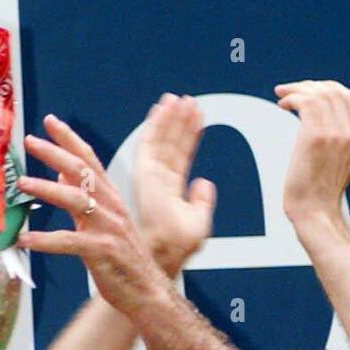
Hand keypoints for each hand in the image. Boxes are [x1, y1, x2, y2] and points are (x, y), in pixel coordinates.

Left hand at [16, 114, 166, 317]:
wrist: (147, 292)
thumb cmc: (124, 261)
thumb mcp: (103, 223)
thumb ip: (84, 199)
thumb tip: (61, 177)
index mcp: (111, 198)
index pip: (89, 160)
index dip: (70, 139)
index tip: (50, 121)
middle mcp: (112, 207)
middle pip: (82, 171)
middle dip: (55, 153)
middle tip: (31, 141)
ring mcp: (108, 228)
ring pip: (75, 200)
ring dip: (46, 189)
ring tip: (22, 182)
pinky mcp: (101, 251)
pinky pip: (68, 242)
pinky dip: (44, 240)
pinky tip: (24, 239)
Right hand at [133, 94, 215, 273]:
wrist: (165, 251)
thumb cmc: (178, 246)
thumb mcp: (200, 221)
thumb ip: (203, 200)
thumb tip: (205, 182)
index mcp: (171, 191)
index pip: (182, 157)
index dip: (190, 136)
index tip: (197, 118)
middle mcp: (159, 181)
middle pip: (172, 144)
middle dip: (180, 121)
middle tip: (188, 100)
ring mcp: (150, 176)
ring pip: (162, 140)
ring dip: (170, 118)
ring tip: (179, 98)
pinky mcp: (143, 172)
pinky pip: (150, 142)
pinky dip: (156, 123)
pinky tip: (163, 107)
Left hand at [275, 80, 349, 226]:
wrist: (315, 212)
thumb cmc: (318, 193)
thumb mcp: (336, 163)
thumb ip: (334, 140)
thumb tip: (317, 120)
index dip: (328, 88)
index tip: (309, 91)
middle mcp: (349, 133)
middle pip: (334, 90)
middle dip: (309, 85)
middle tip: (290, 91)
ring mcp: (335, 134)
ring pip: (319, 93)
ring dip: (297, 90)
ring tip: (283, 97)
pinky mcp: (316, 137)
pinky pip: (306, 103)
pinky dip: (292, 98)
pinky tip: (283, 105)